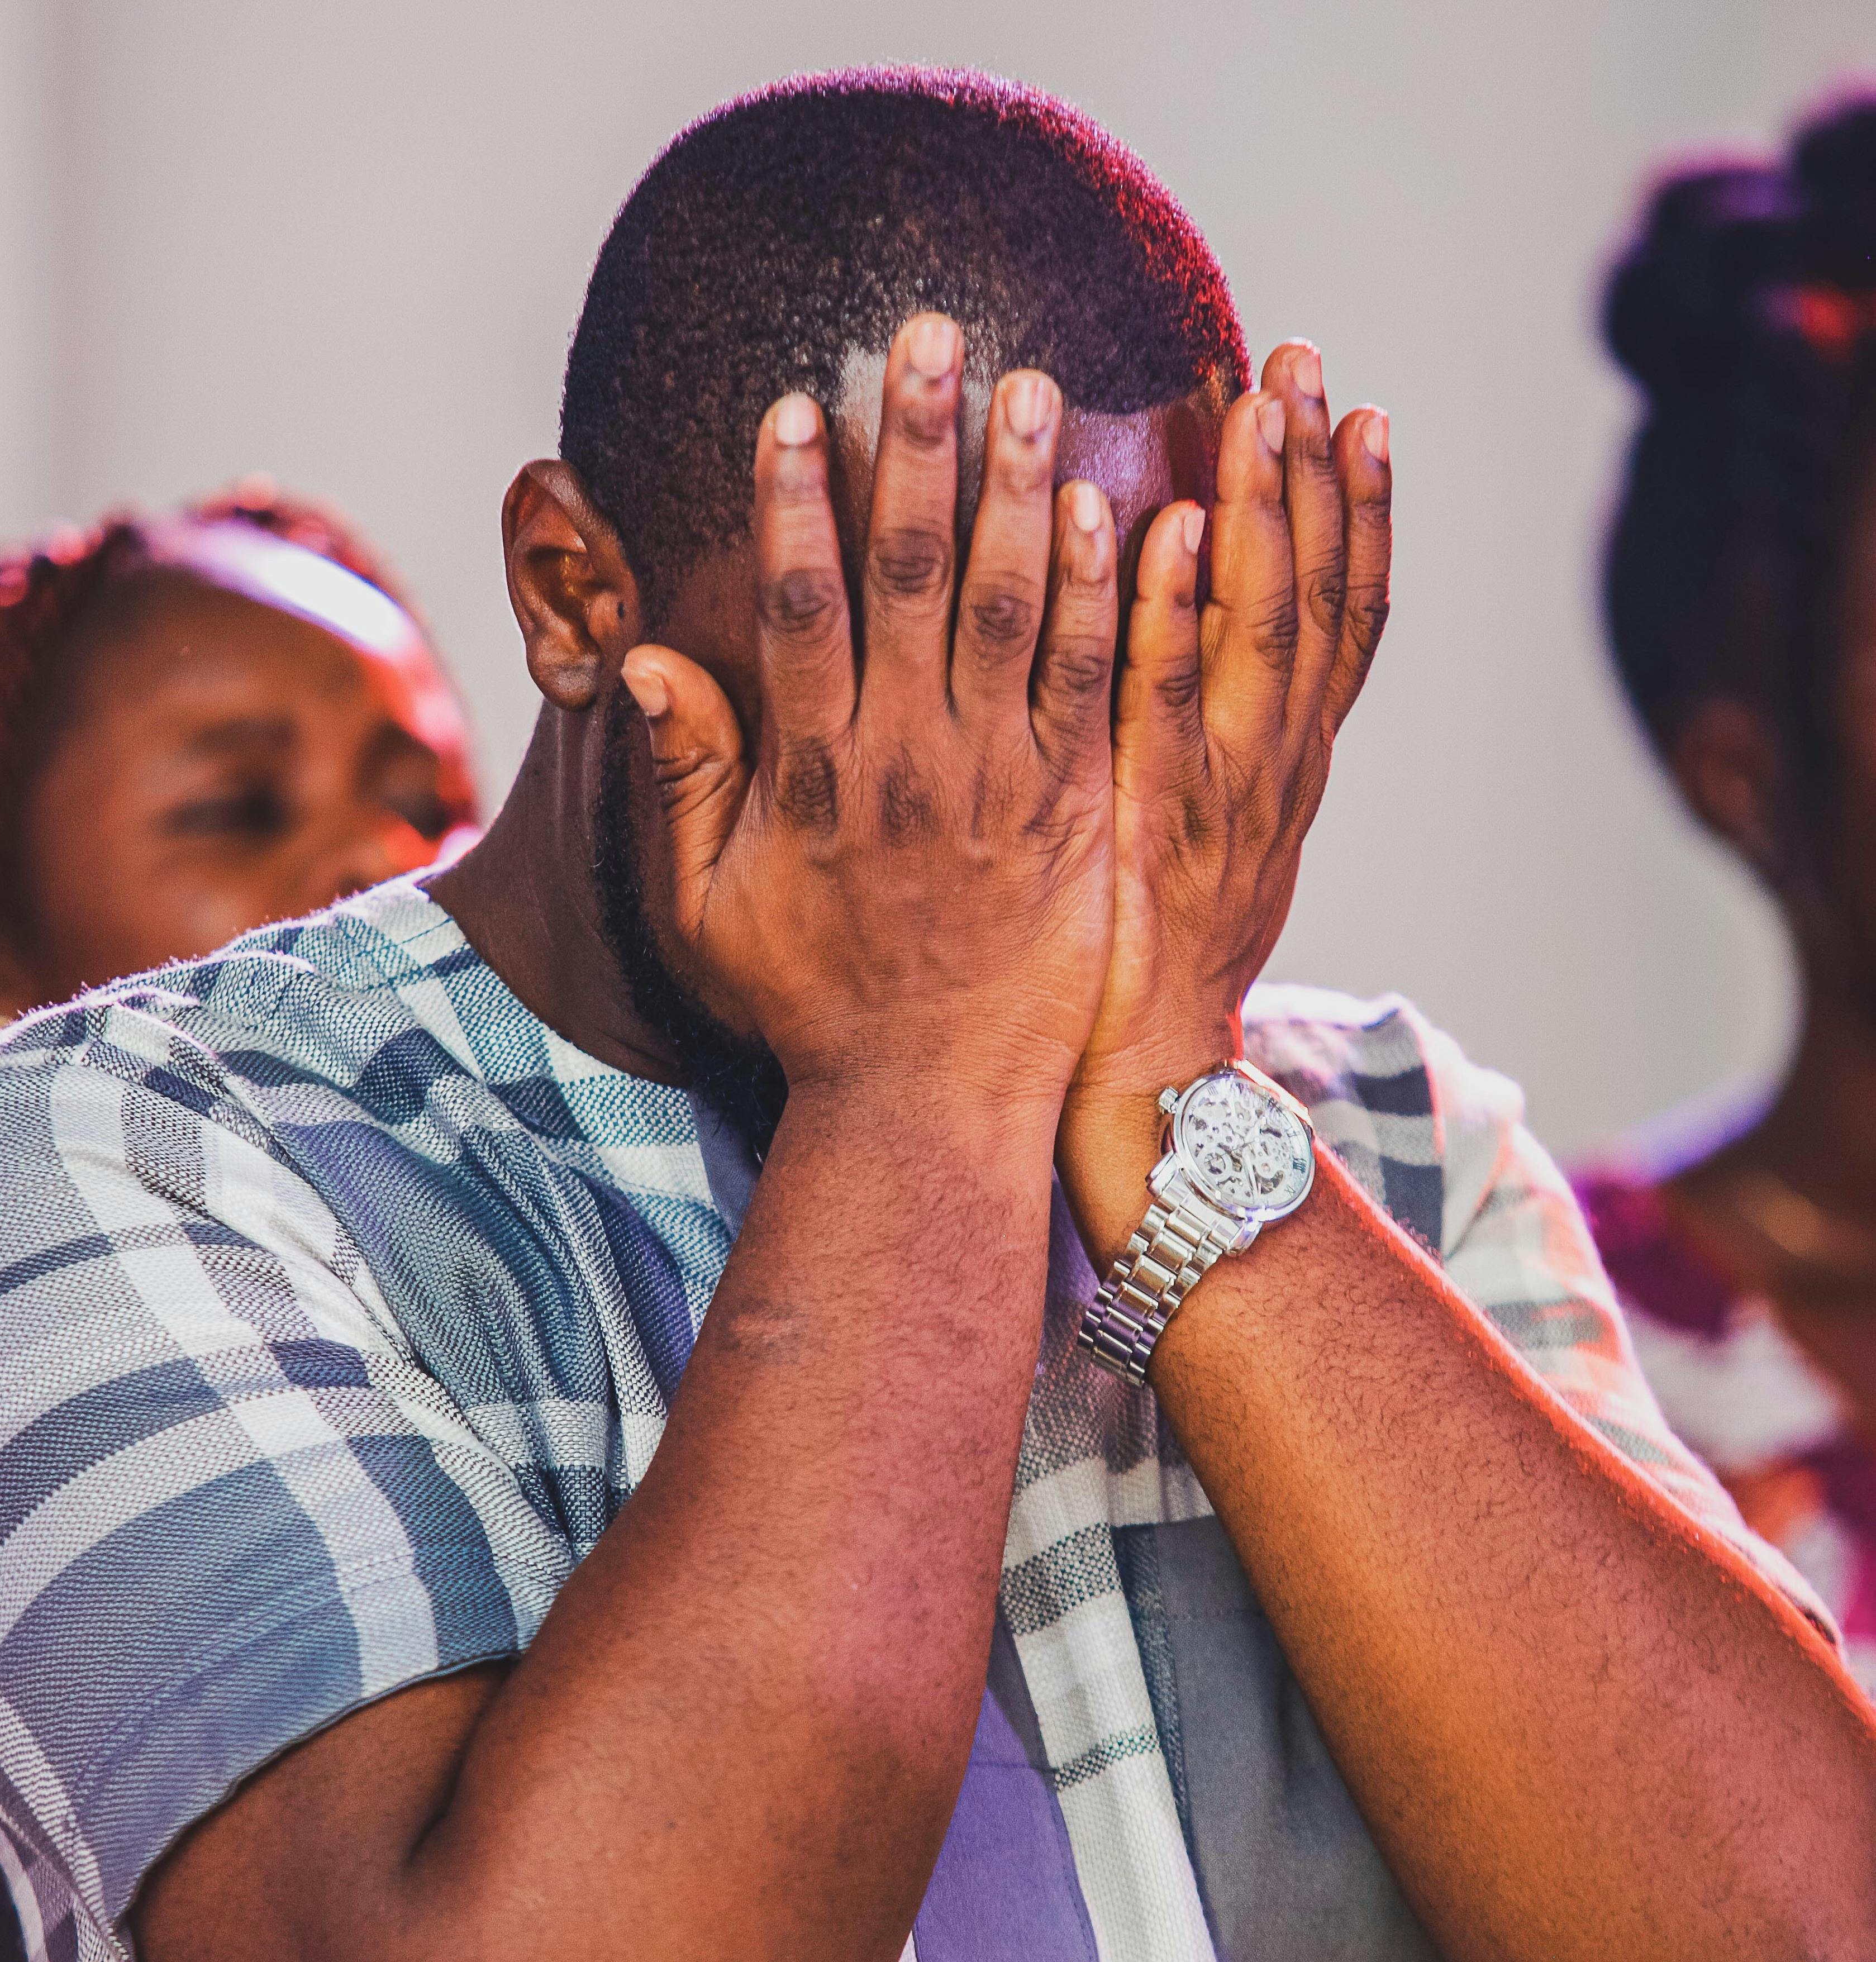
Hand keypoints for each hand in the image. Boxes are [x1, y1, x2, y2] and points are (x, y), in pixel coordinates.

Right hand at [617, 314, 1118, 1124]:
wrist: (932, 1100)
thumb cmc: (811, 1004)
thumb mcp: (707, 912)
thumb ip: (686, 782)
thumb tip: (646, 662)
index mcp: (813, 776)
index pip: (802, 613)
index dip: (796, 508)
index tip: (797, 408)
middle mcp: (906, 763)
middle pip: (914, 581)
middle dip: (919, 451)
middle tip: (929, 335)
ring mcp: (996, 784)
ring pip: (1014, 614)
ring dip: (1023, 493)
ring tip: (1036, 383)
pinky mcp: (1074, 810)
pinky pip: (1095, 689)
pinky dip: (1109, 602)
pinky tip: (1130, 511)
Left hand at [1057, 342, 1390, 1253]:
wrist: (1136, 1076)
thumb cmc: (1145, 948)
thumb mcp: (1198, 835)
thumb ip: (1201, 733)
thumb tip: (1188, 629)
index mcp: (1290, 762)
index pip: (1345, 613)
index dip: (1357, 509)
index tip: (1353, 403)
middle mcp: (1278, 766)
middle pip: (1320, 595)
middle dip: (1318, 472)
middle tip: (1305, 354)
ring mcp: (1226, 793)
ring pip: (1265, 631)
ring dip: (1267, 510)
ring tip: (1258, 400)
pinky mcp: (1157, 824)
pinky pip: (1171, 705)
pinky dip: (1181, 618)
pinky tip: (1176, 529)